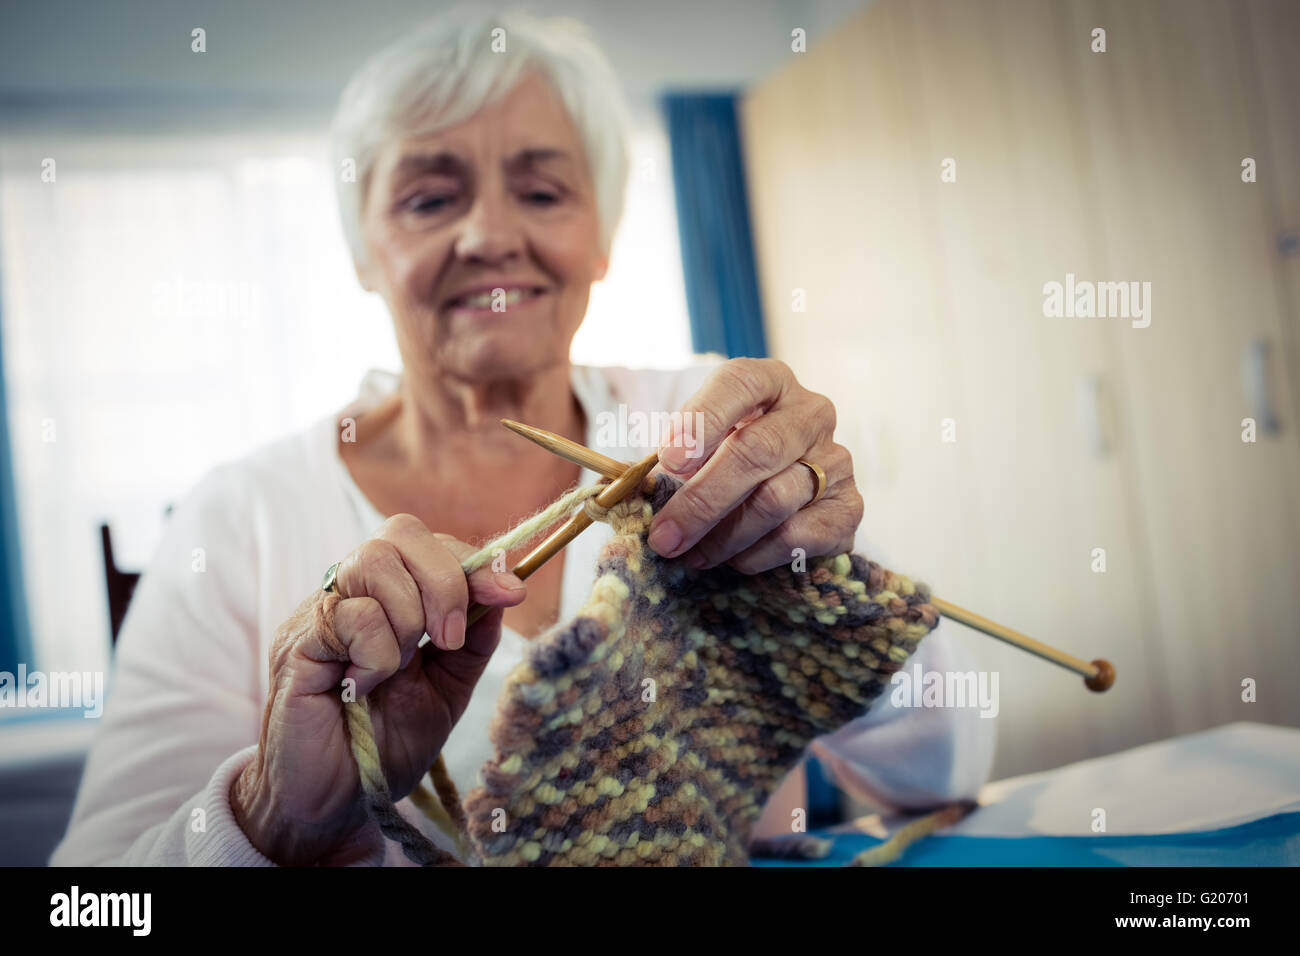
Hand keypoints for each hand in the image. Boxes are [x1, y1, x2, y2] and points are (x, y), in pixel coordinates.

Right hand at [231, 515, 526, 864]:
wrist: (335, 805)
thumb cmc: (384, 746)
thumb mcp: (447, 689)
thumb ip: (474, 640)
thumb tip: (505, 589)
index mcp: (387, 599)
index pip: (429, 543)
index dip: (474, 562)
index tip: (510, 593)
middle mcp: (351, 594)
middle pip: (401, 533)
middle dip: (445, 581)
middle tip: (448, 641)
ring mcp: (320, 613)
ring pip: (374, 562)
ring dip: (408, 618)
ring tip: (399, 669)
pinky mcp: (298, 642)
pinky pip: (351, 615)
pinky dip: (376, 655)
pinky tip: (363, 689)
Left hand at [648, 357, 862, 573]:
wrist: (788, 496)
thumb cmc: (730, 460)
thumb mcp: (702, 444)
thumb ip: (676, 458)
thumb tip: (640, 493)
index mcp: (772, 382)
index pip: (741, 383)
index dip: (702, 420)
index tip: (668, 461)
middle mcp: (811, 413)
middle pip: (756, 450)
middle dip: (702, 499)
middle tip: (664, 535)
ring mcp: (836, 460)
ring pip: (774, 500)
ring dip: (722, 535)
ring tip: (689, 554)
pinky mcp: (849, 508)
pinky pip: (797, 536)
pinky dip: (755, 554)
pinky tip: (732, 561)